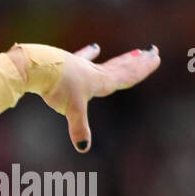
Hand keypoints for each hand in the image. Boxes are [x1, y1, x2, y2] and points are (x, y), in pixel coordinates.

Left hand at [24, 42, 160, 152]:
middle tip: (152, 51)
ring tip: (134, 52)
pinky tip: (94, 46)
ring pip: (106, 63)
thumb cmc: (58, 87)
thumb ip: (79, 128)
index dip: (142, 69)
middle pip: (120, 67)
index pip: (126, 76)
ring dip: (121, 59)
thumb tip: (83, 148)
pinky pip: (82, 58)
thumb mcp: (71, 110)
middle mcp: (94, 72)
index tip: (155, 58)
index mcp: (100, 82)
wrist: (39, 67)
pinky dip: (88, 54)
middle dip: (137, 62)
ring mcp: (81, 66)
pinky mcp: (68, 62)